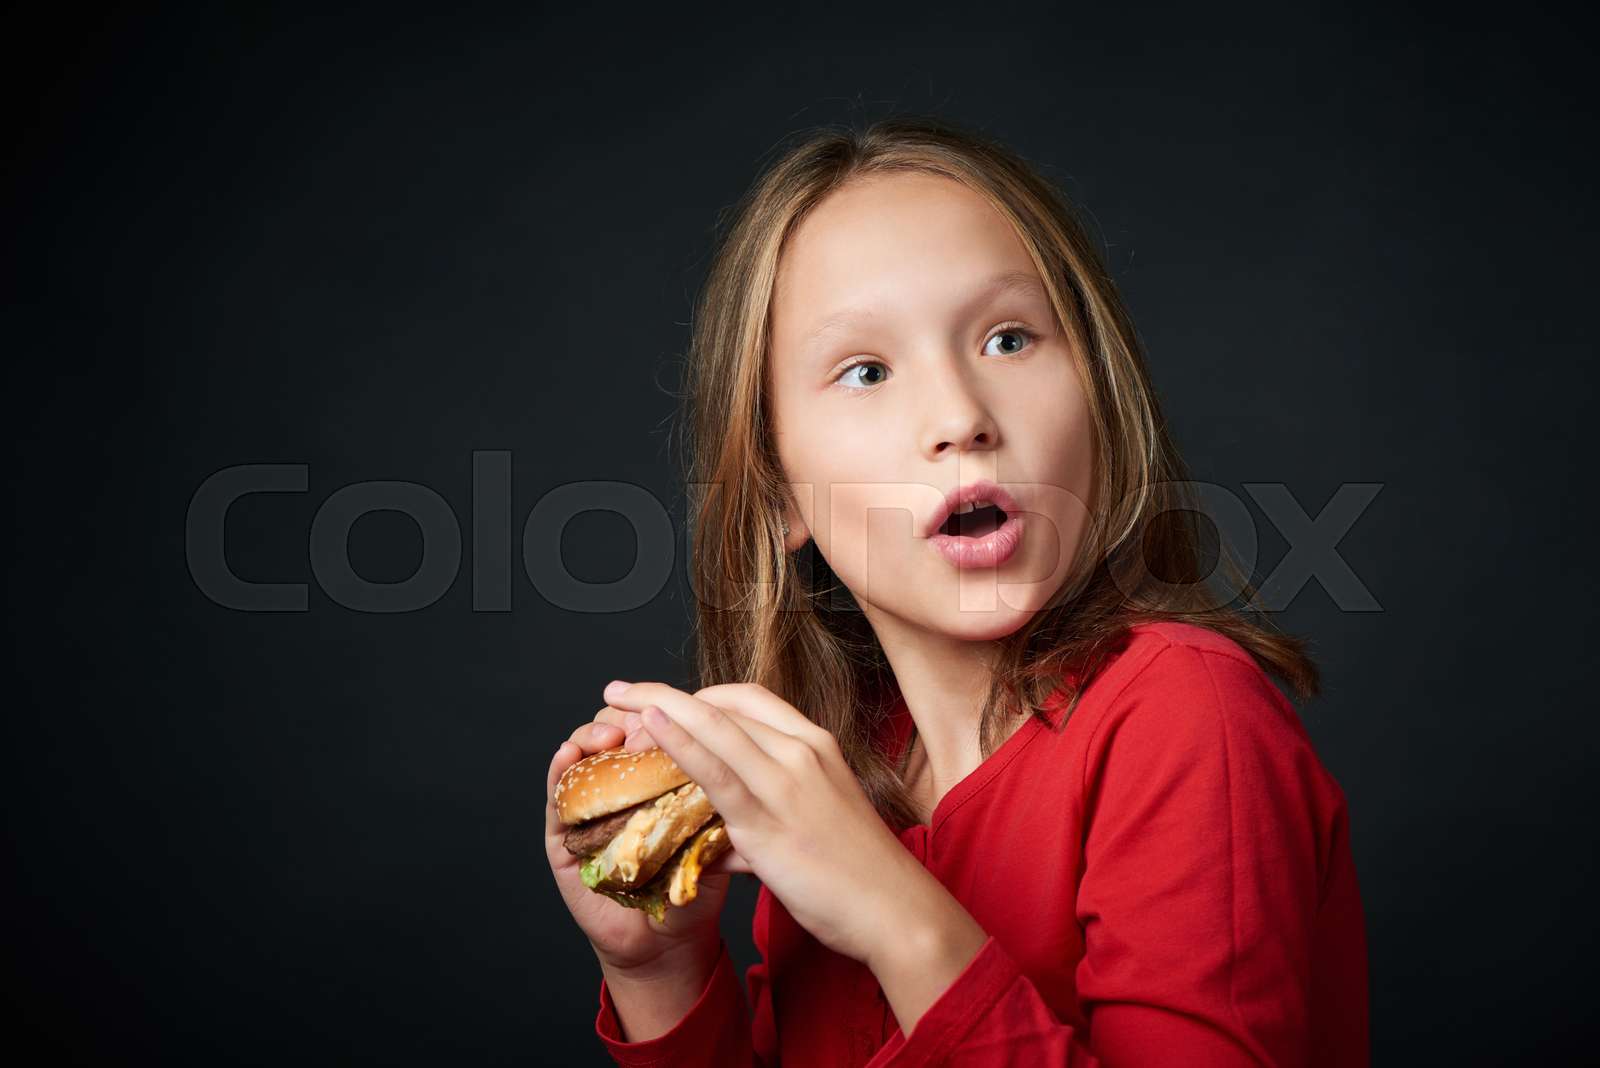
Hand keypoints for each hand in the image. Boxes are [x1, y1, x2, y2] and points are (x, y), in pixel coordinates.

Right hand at [543, 703, 739, 975]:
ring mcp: (590, 810)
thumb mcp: (714, 831)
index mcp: (655, 777)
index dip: (659, 710)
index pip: (650, 725)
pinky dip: (558, 774)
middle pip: (612, 729)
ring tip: (607, 734)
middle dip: (624, 715)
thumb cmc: (695, 885)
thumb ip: (719, 793)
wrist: (670, 943)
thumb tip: (739, 751)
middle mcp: (620, 786)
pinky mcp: (562, 840)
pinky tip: (568, 758)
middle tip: (640, 718)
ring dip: (589, 735)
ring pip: (580, 754)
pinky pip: (556, 801)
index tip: (676, 706)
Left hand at [601, 679, 923, 966]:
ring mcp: (787, 781)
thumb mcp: (815, 824)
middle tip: (622, 692)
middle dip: (665, 694)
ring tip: (616, 699)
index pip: (749, 698)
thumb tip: (722, 839)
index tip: (664, 702)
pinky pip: (715, 769)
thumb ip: (765, 821)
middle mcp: (803, 750)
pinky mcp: (770, 818)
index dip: (699, 694)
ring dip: (658, 705)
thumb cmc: (859, 875)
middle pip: (723, 704)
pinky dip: (678, 740)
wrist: (894, 910)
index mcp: (817, 745)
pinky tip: (650, 727)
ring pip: (714, 725)